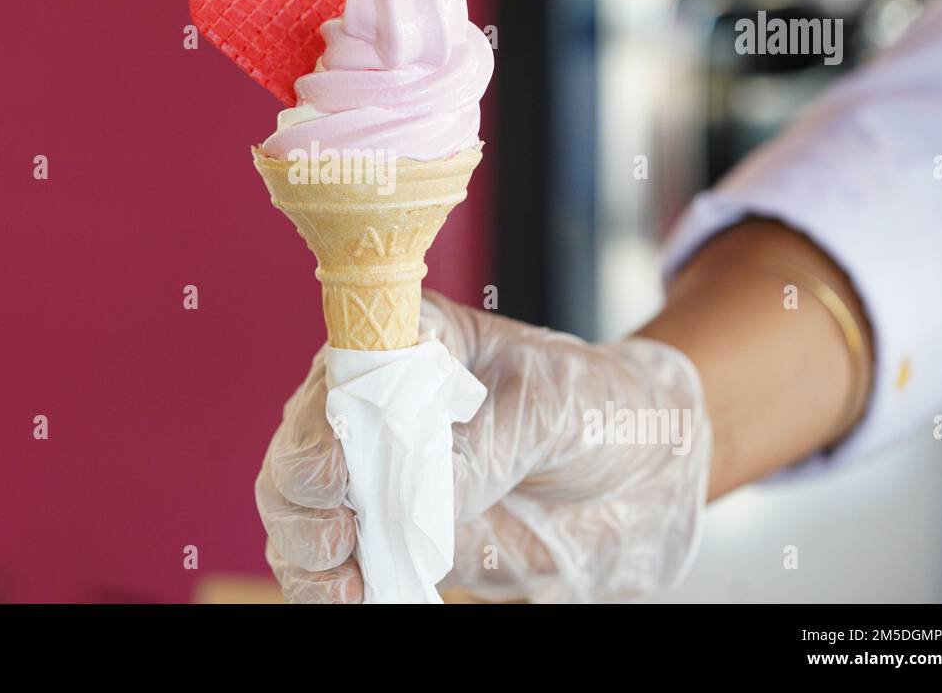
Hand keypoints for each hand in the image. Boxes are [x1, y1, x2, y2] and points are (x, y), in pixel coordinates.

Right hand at [255, 291, 711, 602]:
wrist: (644, 473)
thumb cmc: (598, 408)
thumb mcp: (554, 407)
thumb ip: (486, 447)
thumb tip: (418, 502)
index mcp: (412, 345)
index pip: (342, 371)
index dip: (324, 418)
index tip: (337, 464)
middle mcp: (378, 407)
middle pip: (299, 444)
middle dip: (303, 491)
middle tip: (341, 529)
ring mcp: (380, 475)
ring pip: (297, 509)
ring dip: (303, 547)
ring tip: (344, 580)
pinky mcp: (393, 535)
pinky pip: (334, 565)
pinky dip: (327, 586)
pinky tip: (354, 596)